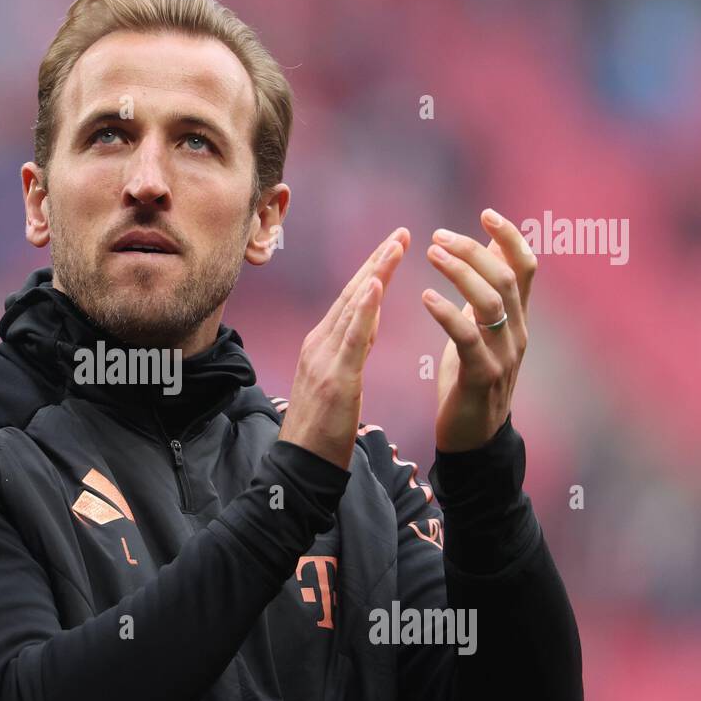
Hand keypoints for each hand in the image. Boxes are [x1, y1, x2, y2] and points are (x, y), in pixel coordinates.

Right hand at [279, 228, 408, 469]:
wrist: (300, 467)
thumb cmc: (321, 432)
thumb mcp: (340, 381)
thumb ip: (353, 349)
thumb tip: (370, 322)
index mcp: (321, 346)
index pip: (350, 300)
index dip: (372, 271)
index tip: (393, 245)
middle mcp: (319, 345)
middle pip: (351, 295)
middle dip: (377, 262)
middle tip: (400, 233)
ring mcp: (324, 360)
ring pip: (352, 308)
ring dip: (374, 273)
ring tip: (395, 246)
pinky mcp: (335, 379)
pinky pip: (352, 338)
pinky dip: (363, 309)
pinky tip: (375, 285)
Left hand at [421, 209, 536, 451]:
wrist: (473, 437)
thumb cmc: (471, 380)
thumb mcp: (481, 332)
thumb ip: (486, 296)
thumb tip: (486, 254)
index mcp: (518, 319)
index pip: (526, 267)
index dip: (511, 237)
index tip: (486, 214)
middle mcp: (518, 333)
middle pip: (506, 278)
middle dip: (474, 251)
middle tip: (438, 236)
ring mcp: (503, 356)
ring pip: (491, 302)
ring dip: (460, 273)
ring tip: (431, 253)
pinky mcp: (481, 376)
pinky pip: (467, 338)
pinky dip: (447, 313)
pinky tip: (425, 297)